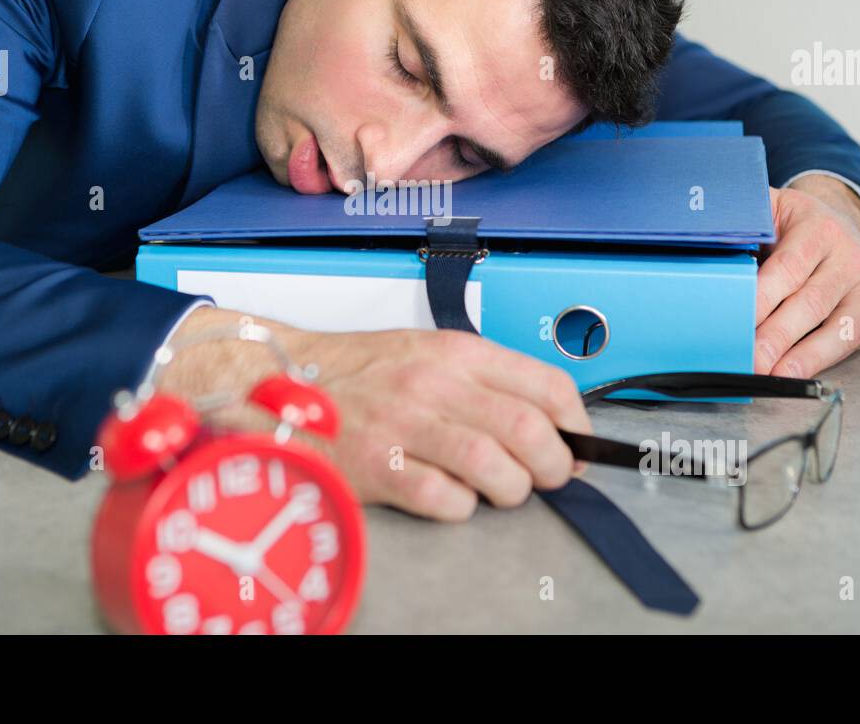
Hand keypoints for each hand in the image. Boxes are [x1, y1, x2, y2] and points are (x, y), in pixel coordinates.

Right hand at [156, 306, 590, 522]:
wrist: (280, 381)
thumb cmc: (357, 372)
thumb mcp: (427, 351)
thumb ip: (484, 378)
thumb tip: (547, 417)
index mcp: (454, 352)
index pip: (545, 384)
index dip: (576, 423)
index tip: (578, 444)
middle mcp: (435, 384)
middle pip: (528, 430)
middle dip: (554, 465)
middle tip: (549, 477)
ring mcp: (406, 425)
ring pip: (495, 466)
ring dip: (511, 489)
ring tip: (500, 490)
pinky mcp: (379, 467)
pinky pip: (446, 500)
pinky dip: (461, 508)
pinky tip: (451, 496)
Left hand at [754, 176, 859, 377]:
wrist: (844, 222)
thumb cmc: (796, 224)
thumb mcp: (772, 208)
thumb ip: (744, 222)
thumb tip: (699, 239)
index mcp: (819, 229)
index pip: (789, 267)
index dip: (764, 297)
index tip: (739, 319)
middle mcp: (849, 257)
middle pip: (810, 302)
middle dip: (777, 335)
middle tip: (751, 357)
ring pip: (835, 327)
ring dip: (801, 356)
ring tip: (773, 374)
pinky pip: (847, 340)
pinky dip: (819, 361)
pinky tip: (795, 374)